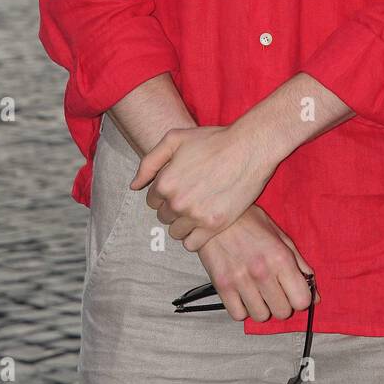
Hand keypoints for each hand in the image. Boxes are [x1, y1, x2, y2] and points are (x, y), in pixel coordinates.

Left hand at [130, 123, 273, 251]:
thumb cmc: (212, 140)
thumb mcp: (175, 138)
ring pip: (176, 231)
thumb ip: (149, 162)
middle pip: (164, 216)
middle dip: (174, 207)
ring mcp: (196, 216)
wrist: (249, 148)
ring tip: (198, 207)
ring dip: (183, 222)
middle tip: (192, 193)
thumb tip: (134, 186)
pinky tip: (204, 221)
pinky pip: (191, 244)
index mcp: (165, 182)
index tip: (180, 185)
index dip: (165, 192)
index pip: (152, 200)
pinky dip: (194, 237)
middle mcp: (177, 202)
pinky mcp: (214, 226)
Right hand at [196, 204, 317, 322]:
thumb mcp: (280, 235)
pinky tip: (242, 294)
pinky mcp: (222, 286)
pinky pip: (238, 315)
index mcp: (280, 257)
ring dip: (261, 307)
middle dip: (281, 303)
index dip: (300, 298)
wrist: (214, 214)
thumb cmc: (248, 221)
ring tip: (257, 292)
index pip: (301, 300)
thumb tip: (315, 294)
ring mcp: (241, 281)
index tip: (293, 292)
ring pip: (261, 316)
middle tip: (274, 291)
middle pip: (282, 312)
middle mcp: (262, 271)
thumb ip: (299, 264)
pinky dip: (242, 308)